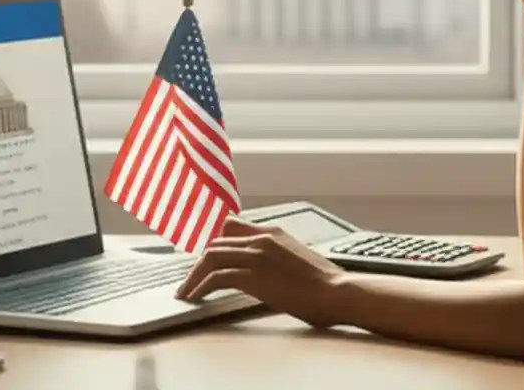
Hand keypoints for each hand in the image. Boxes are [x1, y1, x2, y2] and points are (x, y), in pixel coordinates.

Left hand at [175, 216, 348, 328]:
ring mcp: (257, 255)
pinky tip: (196, 297)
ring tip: (186, 292)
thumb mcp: (297, 258)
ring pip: (211, 257)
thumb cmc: (323, 283)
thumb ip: (275, 256)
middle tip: (190, 279)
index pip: (231, 226)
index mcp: (272, 233)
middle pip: (216, 243)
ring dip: (194, 275)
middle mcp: (261, 239)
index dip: (212, 241)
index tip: (201, 256)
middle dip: (199, 263)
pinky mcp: (254, 276)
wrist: (337, 292)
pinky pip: (217, 277)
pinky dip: (201, 287)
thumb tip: (262, 269)